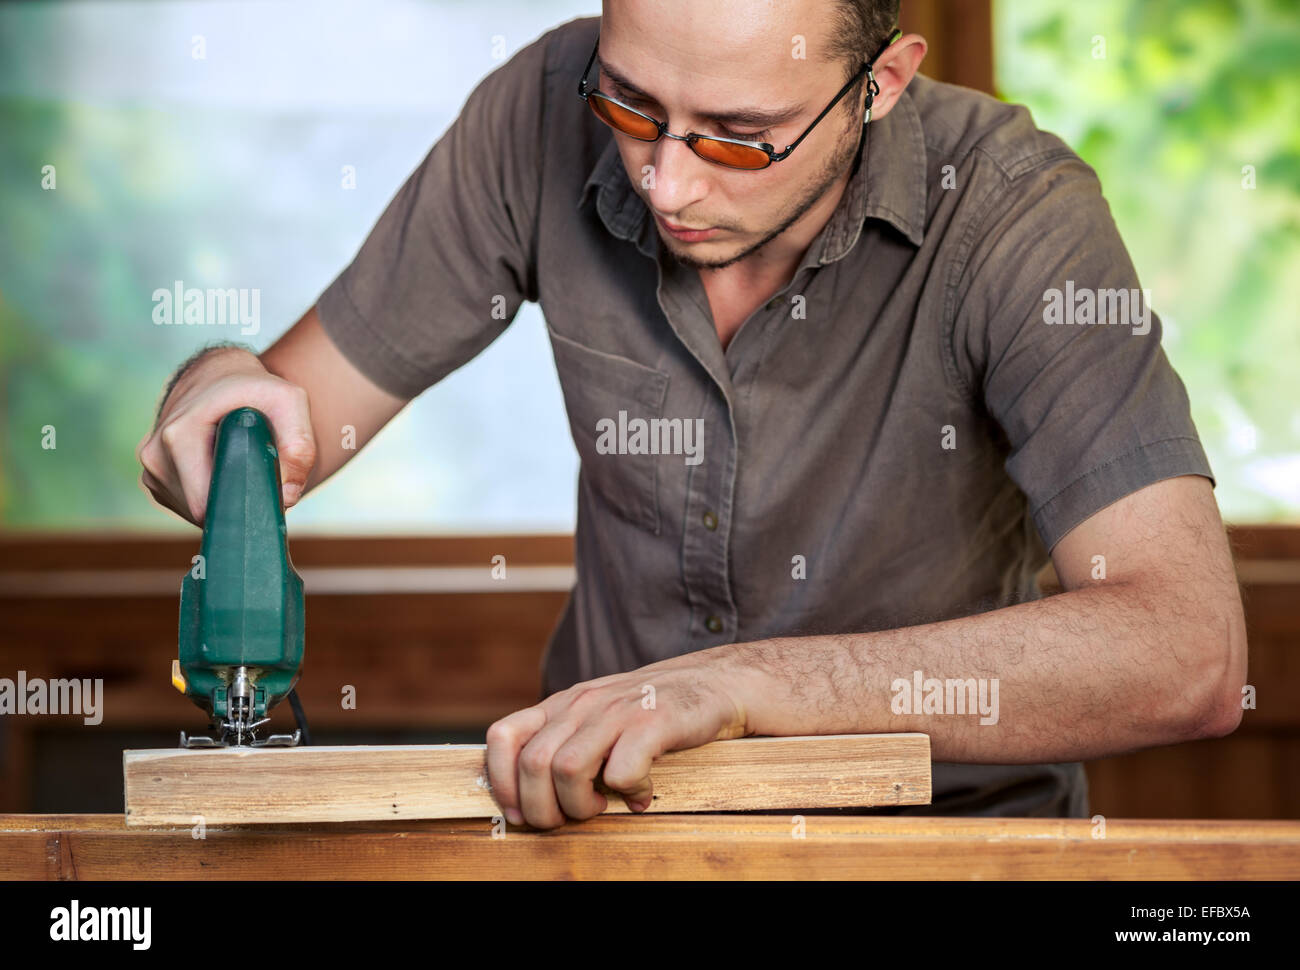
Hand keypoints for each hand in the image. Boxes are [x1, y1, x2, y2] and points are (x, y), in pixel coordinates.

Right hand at [137, 347, 317, 524]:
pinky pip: (186, 504)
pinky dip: (211, 496)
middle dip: (235, 503)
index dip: (241, 506)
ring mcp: (152, 467)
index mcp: (177, 436)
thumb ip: (299, 447)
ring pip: (192, 510)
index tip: (265, 494)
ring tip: (241, 469)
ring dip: (223, 499)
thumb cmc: (256, 389)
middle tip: (260, 478)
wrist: (219, 375)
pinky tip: (224, 471)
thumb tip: (286, 496)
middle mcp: (155, 453)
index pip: (204, 503)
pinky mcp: (155, 476)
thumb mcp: (290, 403)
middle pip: (199, 510)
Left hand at [485, 649, 758, 828]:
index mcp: (564, 704)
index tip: (518, 811)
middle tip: (568, 819)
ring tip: (603, 807)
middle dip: (542, 808)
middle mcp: (583, 704)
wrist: (716, 683)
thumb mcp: (598, 717)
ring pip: (565, 769)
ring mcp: (616, 711)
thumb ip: (565, 741)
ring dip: (580, 804)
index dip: (501, 781)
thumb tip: (525, 794)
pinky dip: (630, 793)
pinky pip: (620, 772)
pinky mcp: (652, 723)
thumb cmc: (654, 711)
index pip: (503, 735)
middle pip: (532, 764)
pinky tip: (644, 794)